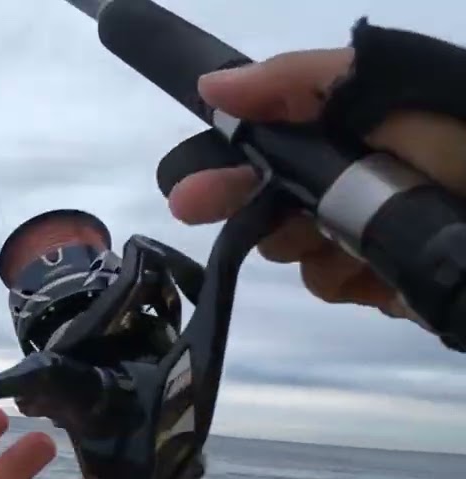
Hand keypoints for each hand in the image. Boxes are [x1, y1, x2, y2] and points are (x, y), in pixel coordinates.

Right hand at [167, 48, 465, 317]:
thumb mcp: (396, 92)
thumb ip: (304, 84)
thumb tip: (213, 86)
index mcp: (355, 127)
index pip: (270, 140)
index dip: (227, 163)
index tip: (190, 190)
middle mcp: (358, 174)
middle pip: (273, 199)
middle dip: (252, 211)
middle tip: (201, 215)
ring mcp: (373, 230)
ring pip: (300, 251)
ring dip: (314, 252)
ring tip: (353, 249)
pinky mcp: (391, 278)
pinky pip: (340, 287)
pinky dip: (353, 284)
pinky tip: (378, 276)